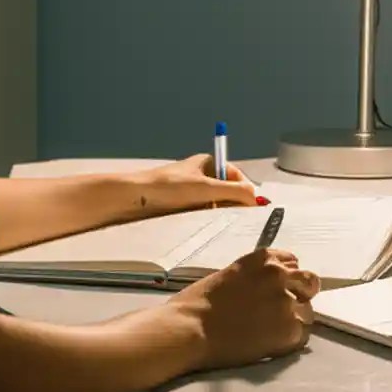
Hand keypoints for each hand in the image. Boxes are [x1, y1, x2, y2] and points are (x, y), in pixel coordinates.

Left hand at [128, 153, 256, 213]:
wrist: (134, 198)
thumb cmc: (169, 187)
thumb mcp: (206, 187)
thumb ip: (235, 191)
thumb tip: (257, 199)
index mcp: (208, 163)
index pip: (237, 177)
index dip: (246, 191)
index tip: (252, 208)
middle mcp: (201, 176)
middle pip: (228, 192)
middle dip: (233, 205)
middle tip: (236, 220)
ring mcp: (191, 192)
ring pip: (216, 205)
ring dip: (219, 214)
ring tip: (219, 224)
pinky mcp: (181, 206)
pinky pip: (202, 214)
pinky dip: (206, 220)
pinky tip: (205, 228)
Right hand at [168, 248, 320, 370]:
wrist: (190, 328)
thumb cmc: (197, 303)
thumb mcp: (230, 274)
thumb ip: (254, 277)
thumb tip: (263, 289)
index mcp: (265, 259)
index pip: (293, 262)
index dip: (286, 277)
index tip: (278, 289)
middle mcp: (280, 275)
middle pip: (309, 282)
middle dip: (300, 294)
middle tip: (281, 310)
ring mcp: (287, 302)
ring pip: (308, 311)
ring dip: (295, 319)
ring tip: (273, 330)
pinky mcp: (290, 329)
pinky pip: (302, 335)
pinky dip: (289, 340)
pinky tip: (271, 343)